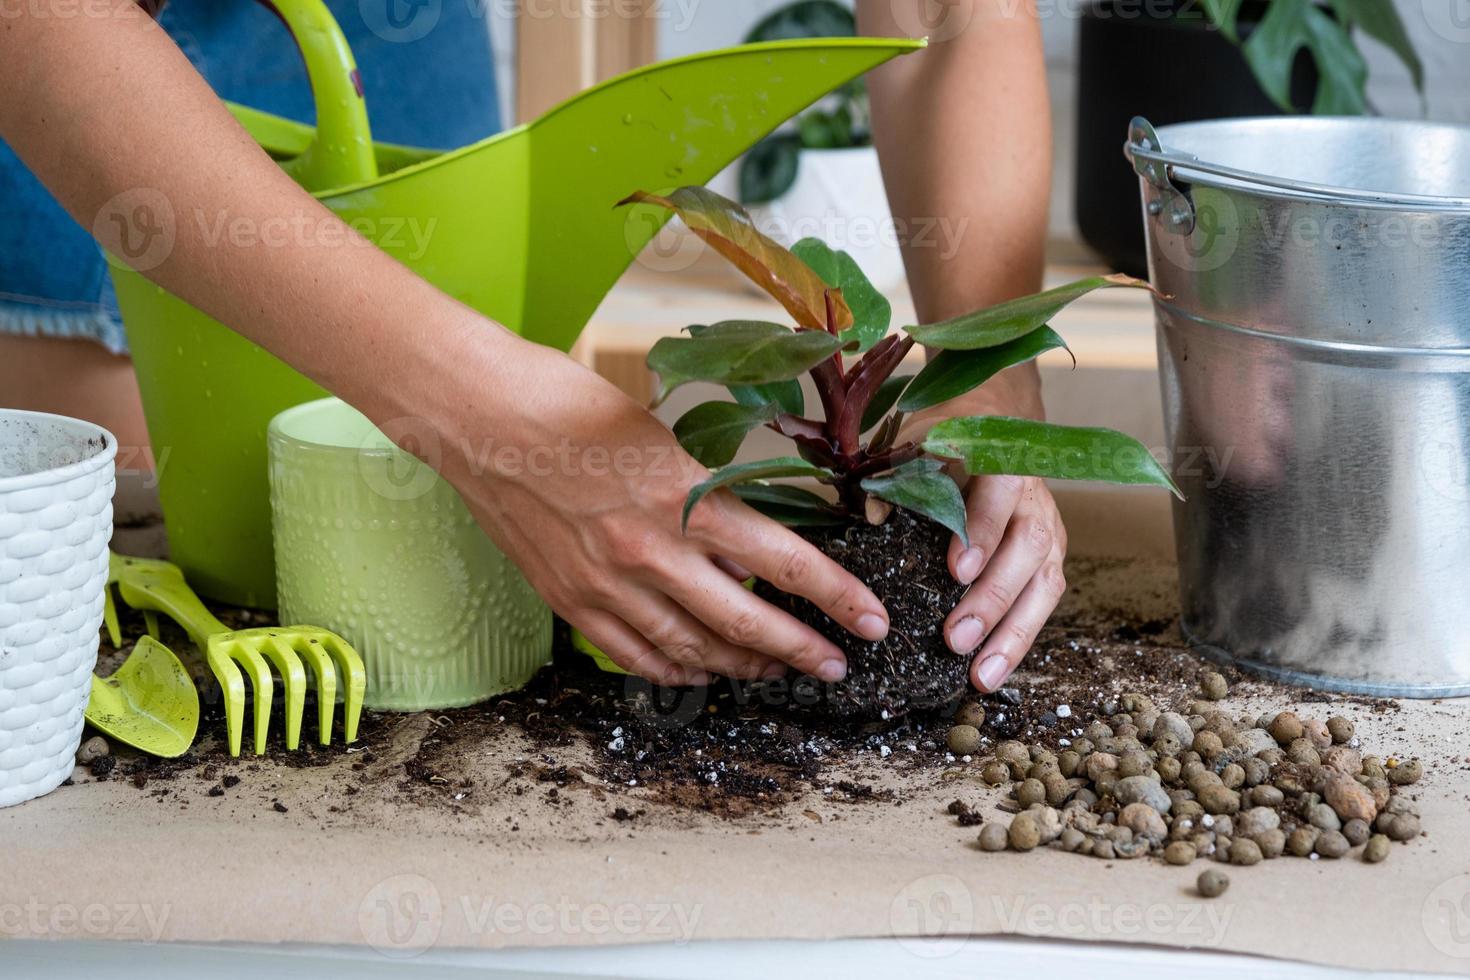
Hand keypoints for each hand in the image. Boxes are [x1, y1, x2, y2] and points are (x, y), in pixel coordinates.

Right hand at [415, 335, 889, 686]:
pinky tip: (699, 674)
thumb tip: (747, 545)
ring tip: (776, 672)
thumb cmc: (570, 404)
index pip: (785, 562)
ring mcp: (606, 583)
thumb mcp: (660, 438)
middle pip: (746, 622)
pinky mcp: (569, 599)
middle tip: (836, 665)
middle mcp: (650, 551)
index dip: (838, 598)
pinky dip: (674, 670)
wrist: (478, 415)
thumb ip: (704, 497)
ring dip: (742, 666)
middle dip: (801, 651)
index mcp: (684, 498)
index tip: (872, 621)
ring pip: (692, 648)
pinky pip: (634, 654)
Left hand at [899, 368, 1067, 693]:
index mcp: (1000, 462)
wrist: (990, 422)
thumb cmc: (943, 441)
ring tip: (980, 676)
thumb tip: (871, 515)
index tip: (957, 571)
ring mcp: (1048, 531)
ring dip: (1012, 634)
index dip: (983, 531)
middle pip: (1026, 549)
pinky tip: (991, 673)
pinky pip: (1042, 605)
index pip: (999, 494)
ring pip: (1043, 585)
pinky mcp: (1050, 562)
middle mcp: (1033, 498)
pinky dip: (1017, 642)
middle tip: (955, 638)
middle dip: (992, 598)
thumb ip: (896, 477)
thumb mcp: (915, 445)